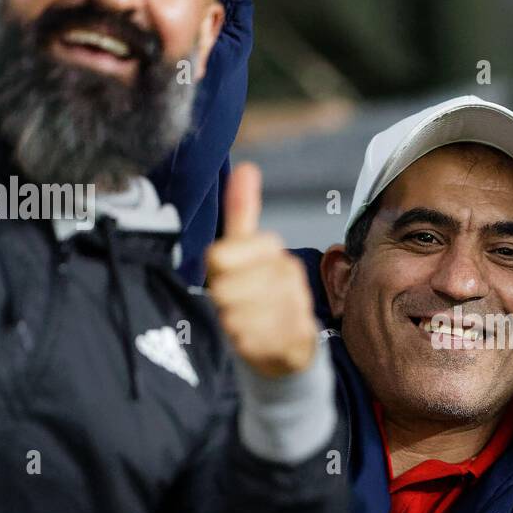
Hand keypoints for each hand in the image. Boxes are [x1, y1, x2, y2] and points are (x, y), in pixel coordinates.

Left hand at [206, 163, 318, 377]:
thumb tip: (247, 166)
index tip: (227, 278)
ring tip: (249, 322)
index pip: (218, 257)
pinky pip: (251, 342)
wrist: (289, 347)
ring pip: (237, 317)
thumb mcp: (243, 251)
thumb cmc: (257, 294)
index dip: (216, 274)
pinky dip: (247, 345)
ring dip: (235, 325)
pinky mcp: (296, 340)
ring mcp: (295, 307)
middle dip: (224, 302)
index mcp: (272, 251)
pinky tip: (258, 340)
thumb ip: (242, 210)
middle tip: (238, 305)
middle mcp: (288, 275)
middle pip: (225, 289)